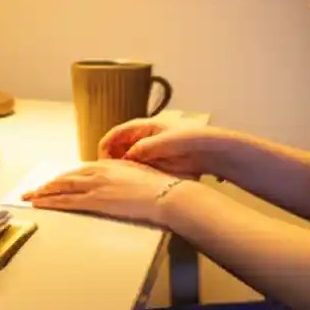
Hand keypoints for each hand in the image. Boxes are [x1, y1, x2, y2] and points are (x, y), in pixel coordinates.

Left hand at [21, 159, 184, 226]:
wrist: (163, 194)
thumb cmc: (157, 187)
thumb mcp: (138, 174)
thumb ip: (124, 175)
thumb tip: (120, 182)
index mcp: (109, 164)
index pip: (80, 171)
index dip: (65, 177)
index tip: (55, 182)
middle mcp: (98, 172)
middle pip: (67, 177)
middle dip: (48, 184)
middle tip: (34, 189)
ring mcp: (95, 185)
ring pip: (62, 187)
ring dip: (44, 192)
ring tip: (31, 196)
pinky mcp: (95, 200)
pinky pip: (67, 201)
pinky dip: (51, 201)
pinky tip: (40, 203)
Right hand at [100, 118, 221, 178]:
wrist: (208, 151)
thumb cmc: (188, 139)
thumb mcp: (163, 141)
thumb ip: (144, 147)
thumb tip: (127, 158)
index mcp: (143, 126)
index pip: (115, 133)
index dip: (106, 146)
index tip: (102, 161)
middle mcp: (142, 138)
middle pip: (117, 148)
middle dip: (110, 160)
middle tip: (107, 174)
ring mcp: (147, 151)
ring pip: (125, 160)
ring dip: (120, 169)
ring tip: (117, 181)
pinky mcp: (153, 164)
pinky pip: (136, 169)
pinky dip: (130, 175)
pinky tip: (131, 184)